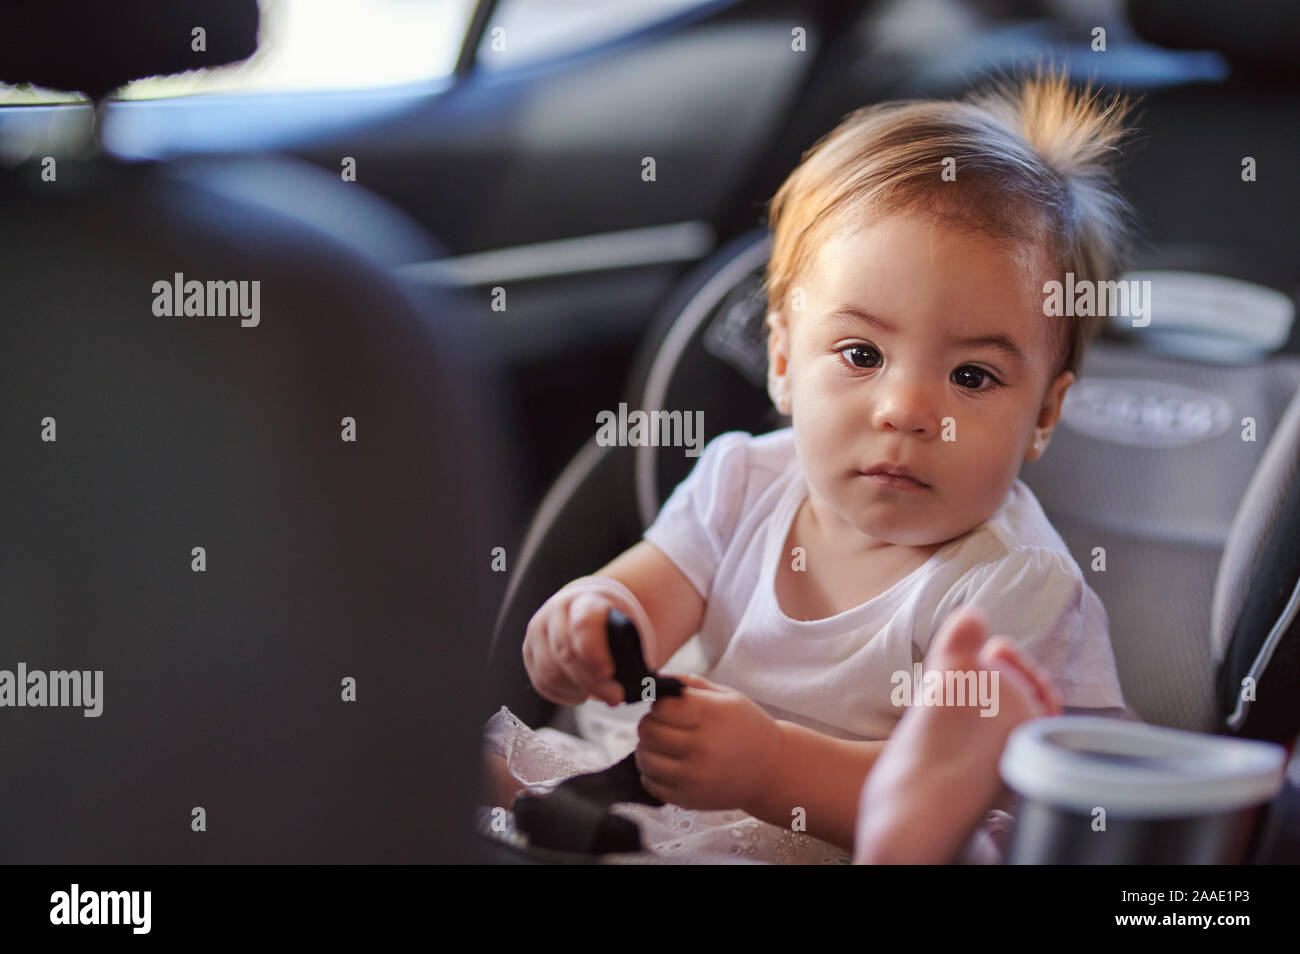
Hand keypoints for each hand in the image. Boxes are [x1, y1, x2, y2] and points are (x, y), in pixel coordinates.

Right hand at [522, 585, 624, 706]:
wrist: (587, 609)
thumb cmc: (611, 622)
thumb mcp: (626, 625)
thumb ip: (630, 648)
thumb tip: (646, 683)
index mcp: (584, 601)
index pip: (583, 625)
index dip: (594, 652)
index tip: (610, 672)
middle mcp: (555, 613)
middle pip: (566, 654)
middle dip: (592, 682)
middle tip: (616, 697)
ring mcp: (538, 632)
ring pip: (551, 673)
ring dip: (577, 690)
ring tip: (598, 693)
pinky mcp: (529, 653)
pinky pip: (542, 683)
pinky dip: (564, 695)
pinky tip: (581, 693)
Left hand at [635, 673, 781, 811]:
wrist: (771, 770)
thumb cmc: (747, 727)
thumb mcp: (728, 696)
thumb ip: (691, 685)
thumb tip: (655, 679)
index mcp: (711, 716)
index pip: (661, 707)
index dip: (659, 704)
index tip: (668, 707)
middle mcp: (701, 747)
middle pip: (648, 732)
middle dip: (649, 724)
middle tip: (663, 725)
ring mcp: (694, 777)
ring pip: (645, 758)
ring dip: (647, 748)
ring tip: (662, 744)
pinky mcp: (689, 799)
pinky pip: (651, 783)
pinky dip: (651, 772)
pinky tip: (667, 764)